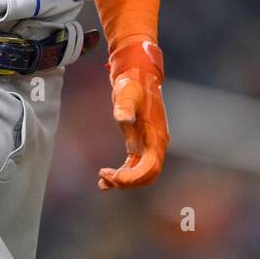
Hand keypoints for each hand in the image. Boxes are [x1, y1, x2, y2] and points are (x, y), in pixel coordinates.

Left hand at [98, 66, 168, 189]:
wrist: (137, 76)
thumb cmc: (133, 84)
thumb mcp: (127, 93)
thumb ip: (125, 106)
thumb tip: (123, 118)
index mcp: (156, 136)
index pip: (151, 167)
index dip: (134, 177)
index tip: (115, 177)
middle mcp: (156, 144)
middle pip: (149, 175)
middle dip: (129, 182)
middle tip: (106, 179)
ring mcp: (149, 145)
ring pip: (142, 174)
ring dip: (125, 181)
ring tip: (103, 182)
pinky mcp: (140, 144)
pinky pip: (134, 167)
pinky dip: (123, 175)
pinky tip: (106, 179)